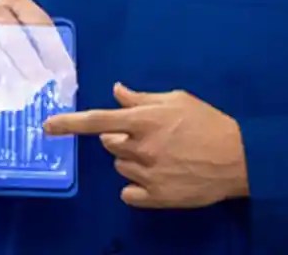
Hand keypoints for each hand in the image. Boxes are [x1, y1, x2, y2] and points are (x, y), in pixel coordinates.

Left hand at [42, 83, 248, 208]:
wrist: (239, 158)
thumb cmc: (208, 123)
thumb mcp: (176, 100)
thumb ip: (142, 98)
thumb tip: (116, 91)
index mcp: (144, 120)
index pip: (96, 120)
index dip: (69, 123)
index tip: (47, 126)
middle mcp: (141, 147)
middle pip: (108, 143)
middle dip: (121, 138)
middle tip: (149, 136)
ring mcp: (148, 174)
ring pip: (120, 166)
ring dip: (132, 160)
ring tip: (162, 155)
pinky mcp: (157, 197)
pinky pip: (129, 193)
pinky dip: (137, 187)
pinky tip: (158, 176)